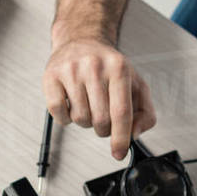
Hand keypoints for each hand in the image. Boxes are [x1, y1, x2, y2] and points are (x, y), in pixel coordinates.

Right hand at [42, 37, 155, 159]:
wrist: (82, 42)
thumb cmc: (110, 67)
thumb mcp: (136, 85)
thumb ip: (145, 112)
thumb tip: (134, 134)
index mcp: (119, 68)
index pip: (122, 112)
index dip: (121, 138)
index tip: (119, 153)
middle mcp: (95, 67)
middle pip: (100, 120)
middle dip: (104, 129)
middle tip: (104, 119)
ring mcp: (71, 71)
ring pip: (80, 119)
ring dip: (85, 121)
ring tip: (89, 105)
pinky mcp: (51, 77)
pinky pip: (58, 113)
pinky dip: (65, 118)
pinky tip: (72, 104)